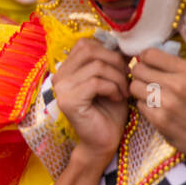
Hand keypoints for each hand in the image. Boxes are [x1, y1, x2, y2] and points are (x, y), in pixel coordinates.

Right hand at [53, 38, 129, 166]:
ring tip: (123, 91)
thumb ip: (113, 61)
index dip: (109, 50)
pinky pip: (96, 82)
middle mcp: (59, 76)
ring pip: (96, 66)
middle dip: (115, 61)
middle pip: (90, 50)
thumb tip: (125, 42)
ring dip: (118, 77)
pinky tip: (118, 98)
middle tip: (126, 78)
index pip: (85, 44)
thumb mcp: (113, 80)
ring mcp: (61, 88)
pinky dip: (113, 88)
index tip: (124, 65)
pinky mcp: (68, 100)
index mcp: (66, 69)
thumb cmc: (110, 111)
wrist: (103, 142)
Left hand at [130, 47, 185, 184]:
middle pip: (138, 69)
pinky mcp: (160, 120)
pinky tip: (157, 110)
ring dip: (140, 91)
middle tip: (148, 83)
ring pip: (134, 87)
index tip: (148, 66)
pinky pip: (139, 105)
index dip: (144, 60)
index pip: (149, 54)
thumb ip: (177, 69)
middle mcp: (178, 84)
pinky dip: (144, 107)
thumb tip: (149, 57)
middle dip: (140, 75)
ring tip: (152, 97)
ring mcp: (168, 103)